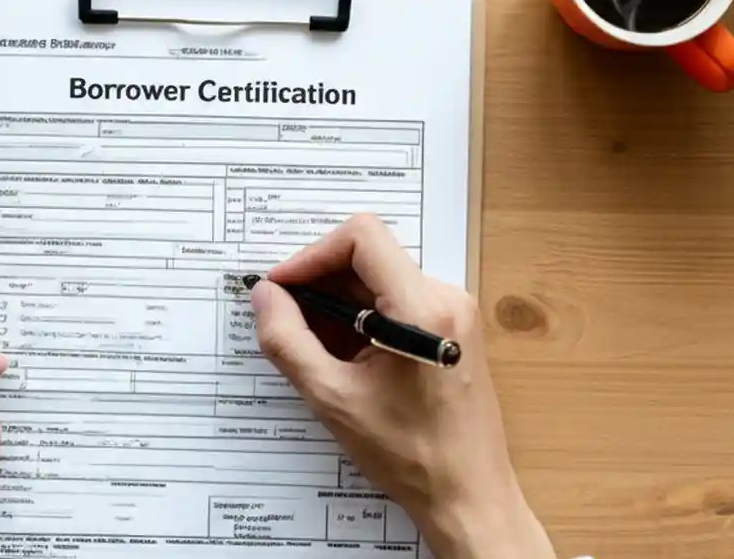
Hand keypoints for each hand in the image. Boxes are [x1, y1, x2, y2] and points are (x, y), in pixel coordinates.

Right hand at [251, 214, 555, 558]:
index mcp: (423, 308)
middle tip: (285, 322)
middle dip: (319, 284)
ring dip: (338, 305)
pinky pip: (397, 303)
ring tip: (313, 350)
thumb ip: (288, 340)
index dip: (311, 256)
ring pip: (380, 281)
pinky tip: (343, 359)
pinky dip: (361, 320)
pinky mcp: (453, 331)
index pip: (361, 237)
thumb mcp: (332, 398)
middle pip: (368, 258)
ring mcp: (454, 314)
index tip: (281, 289)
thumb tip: (264, 297)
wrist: (469, 496)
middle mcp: (446, 299)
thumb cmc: (410, 455)